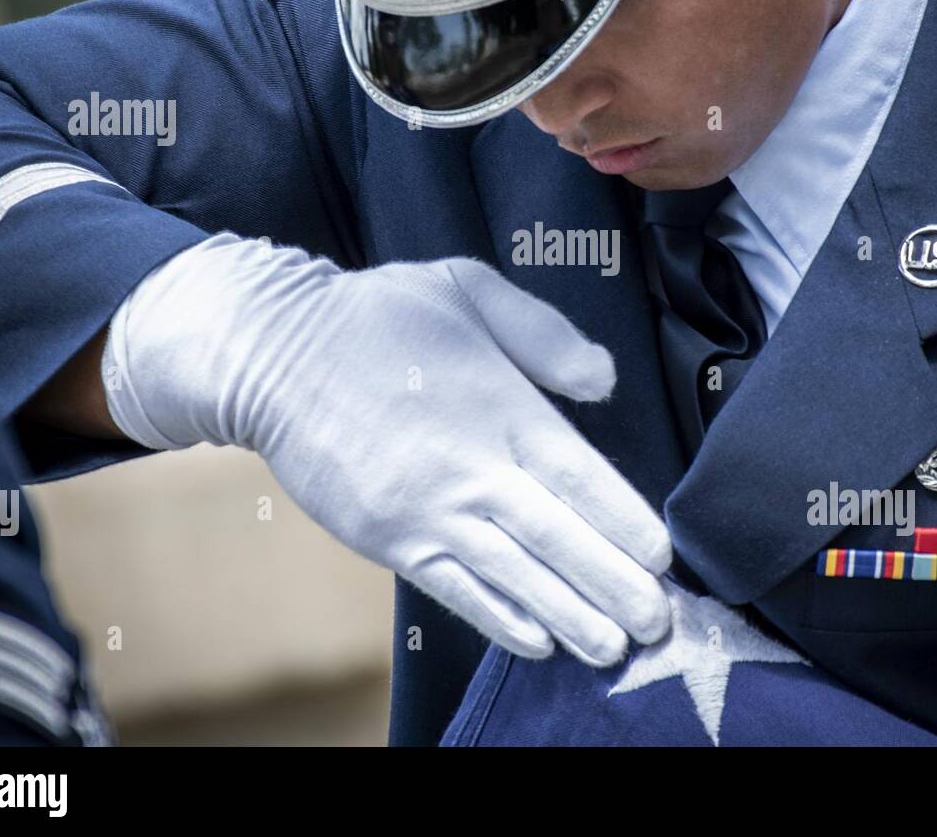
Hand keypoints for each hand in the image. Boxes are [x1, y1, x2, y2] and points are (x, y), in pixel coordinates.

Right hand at [103, 234, 671, 665]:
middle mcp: (471, 467)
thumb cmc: (379, 316)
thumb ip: (543, 333)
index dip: (625, 522)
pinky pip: (454, 587)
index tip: (663, 557)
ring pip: (512, 575)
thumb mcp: (466, 287)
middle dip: (613, 586)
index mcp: (501, 406)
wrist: (273, 352)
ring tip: (613, 649)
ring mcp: (426, 510)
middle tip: (659, 625)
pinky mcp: (388, 538)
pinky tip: (537, 642)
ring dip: (568, 615)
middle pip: (556, 538)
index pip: (580, 476)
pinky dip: (499, 618)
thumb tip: (605, 378)